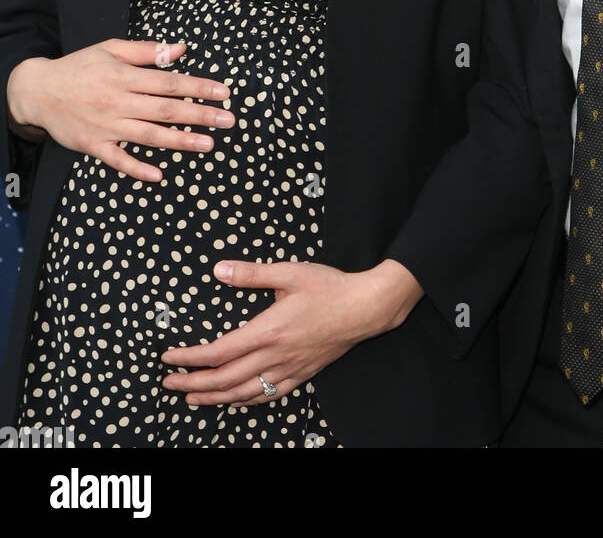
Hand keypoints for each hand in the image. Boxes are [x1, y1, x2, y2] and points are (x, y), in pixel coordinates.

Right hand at [6, 39, 233, 180]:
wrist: (38, 91)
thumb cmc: (79, 66)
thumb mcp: (111, 49)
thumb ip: (147, 50)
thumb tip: (181, 48)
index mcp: (125, 76)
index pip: (169, 82)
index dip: (198, 87)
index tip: (224, 93)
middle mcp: (119, 102)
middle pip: (165, 110)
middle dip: (200, 115)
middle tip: (228, 121)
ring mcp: (107, 126)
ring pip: (148, 136)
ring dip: (180, 142)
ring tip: (207, 145)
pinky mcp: (94, 145)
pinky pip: (118, 160)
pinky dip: (138, 169)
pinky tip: (159, 175)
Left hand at [160, 257, 423, 405]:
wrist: (366, 308)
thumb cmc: (329, 288)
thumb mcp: (288, 272)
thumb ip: (251, 274)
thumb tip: (218, 270)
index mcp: (267, 331)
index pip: (218, 353)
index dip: (190, 359)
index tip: (169, 358)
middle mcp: (274, 356)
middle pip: (225, 380)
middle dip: (192, 384)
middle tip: (169, 384)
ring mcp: (289, 369)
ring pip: (243, 393)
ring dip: (214, 398)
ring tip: (192, 398)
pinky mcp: (302, 373)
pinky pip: (268, 395)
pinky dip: (246, 401)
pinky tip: (236, 399)